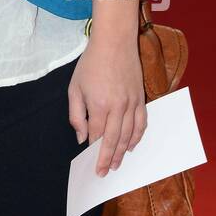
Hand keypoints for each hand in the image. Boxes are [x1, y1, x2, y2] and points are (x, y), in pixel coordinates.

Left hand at [68, 36, 146, 176]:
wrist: (114, 42)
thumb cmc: (91, 63)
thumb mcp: (75, 87)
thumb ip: (76, 115)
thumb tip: (81, 138)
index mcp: (99, 105)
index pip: (96, 135)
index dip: (93, 151)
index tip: (90, 164)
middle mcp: (117, 107)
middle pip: (113, 140)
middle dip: (108, 159)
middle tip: (104, 173)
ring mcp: (132, 103)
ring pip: (128, 135)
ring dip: (122, 152)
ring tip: (116, 164)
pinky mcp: (141, 99)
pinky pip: (141, 123)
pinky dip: (137, 137)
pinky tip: (131, 146)